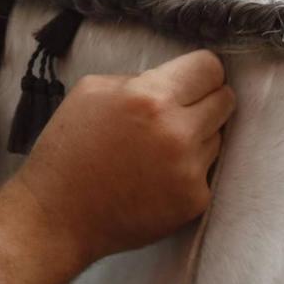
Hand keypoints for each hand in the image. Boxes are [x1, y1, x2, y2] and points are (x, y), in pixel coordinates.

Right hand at [5, 52, 233, 269]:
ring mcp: (190, 169)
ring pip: (218, 136)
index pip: (209, 68)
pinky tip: (156, 178)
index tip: (191, 80)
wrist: (58, 215)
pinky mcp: (194, 200)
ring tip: (157, 150)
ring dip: (196, 137)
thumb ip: (138, 80)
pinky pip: (206, 172)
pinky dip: (187, 171)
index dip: (199, 72)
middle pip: (225, 100)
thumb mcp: (91, 92)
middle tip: (180, 112)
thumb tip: (172, 81)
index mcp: (150, 97)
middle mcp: (177, 132)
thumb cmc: (68, 150)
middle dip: (205, 100)